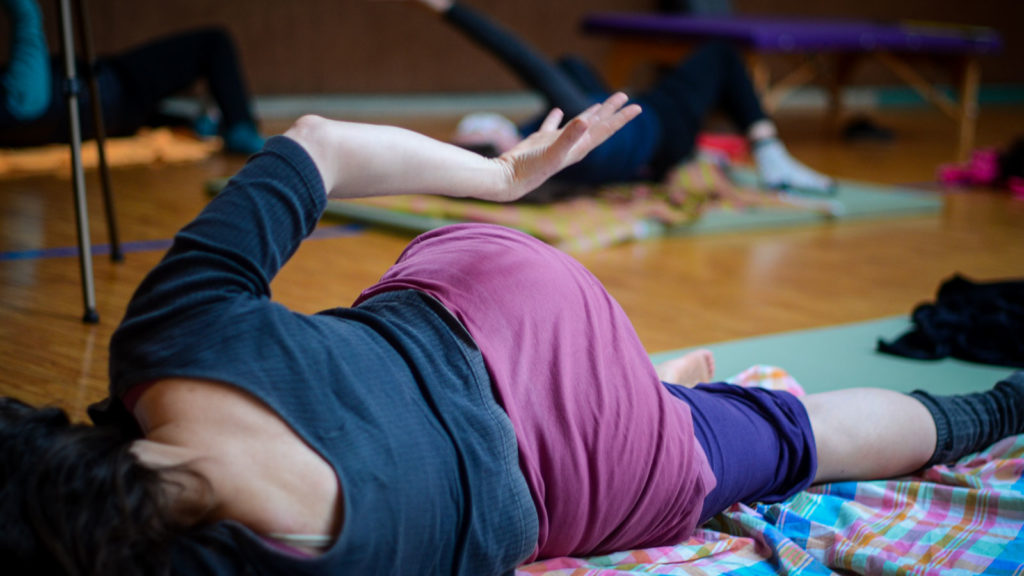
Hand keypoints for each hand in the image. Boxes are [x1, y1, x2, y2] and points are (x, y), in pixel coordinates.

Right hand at [481, 92, 640, 201]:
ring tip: (601, 105)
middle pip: (597, 125)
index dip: (621, 118)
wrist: (510, 180)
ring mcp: (556, 143)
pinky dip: (556, 118)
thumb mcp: (553, 151)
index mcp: (580, 147)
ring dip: (590, 114)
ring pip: (578, 125)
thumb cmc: (532, 169)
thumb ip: (569, 136)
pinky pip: (552, 126)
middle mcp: (572, 146)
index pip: (605, 130)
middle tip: (625, 95)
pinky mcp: (540, 141)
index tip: (637, 107)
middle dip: (611, 111)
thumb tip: (585, 120)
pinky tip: (557, 111)